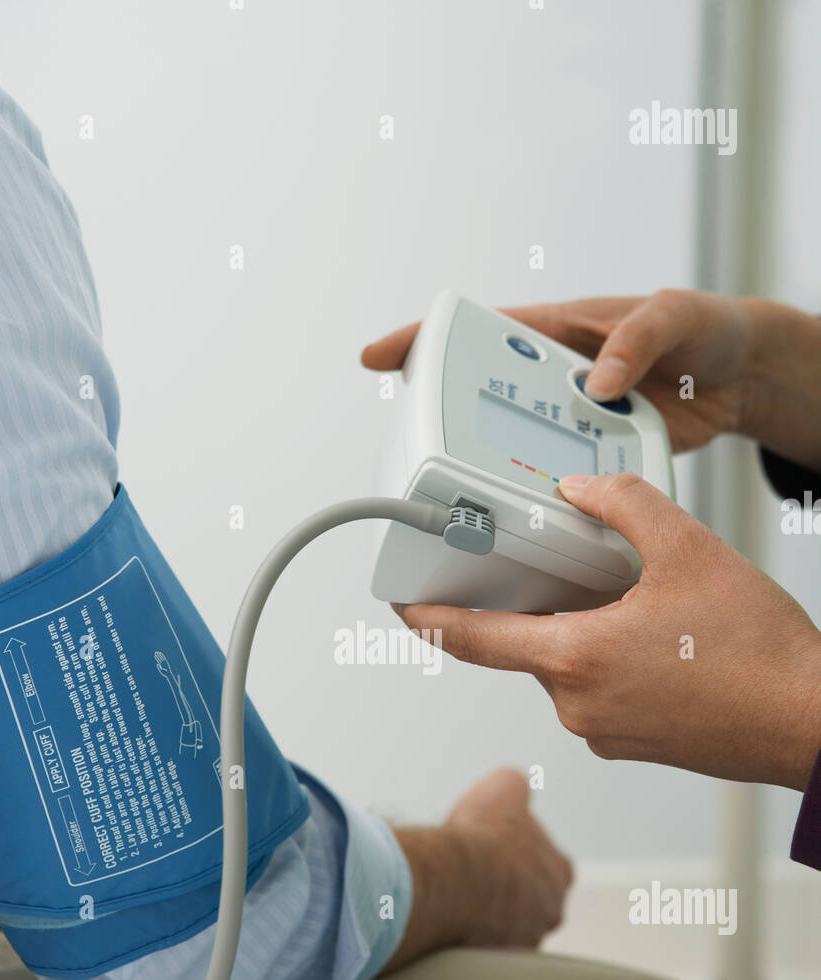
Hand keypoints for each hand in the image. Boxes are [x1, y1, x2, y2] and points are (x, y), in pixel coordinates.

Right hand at [362, 290, 820, 465]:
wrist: (744, 381)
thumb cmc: (706, 330)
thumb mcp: (675, 316)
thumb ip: (636, 340)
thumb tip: (595, 380)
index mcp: (559, 331)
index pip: (480, 331)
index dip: (425, 343)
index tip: (379, 357)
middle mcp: (554, 378)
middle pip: (482, 401)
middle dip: (446, 427)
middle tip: (418, 457)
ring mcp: (571, 420)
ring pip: (516, 448)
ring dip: (497, 472)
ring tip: (474, 498)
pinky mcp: (595, 457)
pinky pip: (560, 480)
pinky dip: (547, 500)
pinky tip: (538, 518)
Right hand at [386, 768, 572, 973]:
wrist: (455, 881)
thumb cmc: (483, 836)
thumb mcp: (504, 787)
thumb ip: (515, 787)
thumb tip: (513, 786)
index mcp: (559, 872)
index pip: (549, 864)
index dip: (519, 855)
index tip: (493, 850)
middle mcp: (550, 912)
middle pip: (530, 902)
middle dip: (507, 892)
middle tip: (475, 877)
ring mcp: (524, 942)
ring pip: (507, 931)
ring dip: (487, 918)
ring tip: (458, 901)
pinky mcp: (494, 966)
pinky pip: (482, 954)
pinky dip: (467, 941)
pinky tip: (449, 922)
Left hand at [394, 474, 820, 792]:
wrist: (807, 722)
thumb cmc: (757, 650)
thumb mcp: (689, 549)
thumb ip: (623, 506)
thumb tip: (580, 490)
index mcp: (576, 658)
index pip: (473, 640)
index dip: (428, 619)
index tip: (401, 605)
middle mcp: (577, 704)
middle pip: (530, 644)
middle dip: (550, 607)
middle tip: (591, 574)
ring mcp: (602, 732)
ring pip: (569, 666)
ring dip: (589, 633)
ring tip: (650, 608)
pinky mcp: (630, 745)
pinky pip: (599, 693)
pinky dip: (614, 662)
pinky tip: (665, 643)